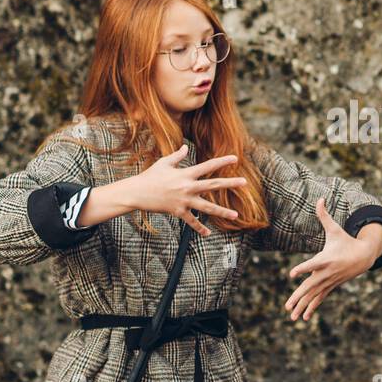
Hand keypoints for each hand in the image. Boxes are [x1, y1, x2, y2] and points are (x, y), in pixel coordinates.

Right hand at [130, 146, 246, 237]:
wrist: (137, 192)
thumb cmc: (150, 176)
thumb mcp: (164, 163)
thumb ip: (178, 156)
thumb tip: (185, 147)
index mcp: (185, 174)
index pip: (208, 166)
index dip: (222, 161)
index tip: (235, 158)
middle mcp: (187, 187)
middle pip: (213, 185)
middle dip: (230, 183)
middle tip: (245, 182)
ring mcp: (184, 201)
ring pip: (207, 207)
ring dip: (223, 211)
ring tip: (236, 215)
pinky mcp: (178, 212)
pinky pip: (192, 222)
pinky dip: (200, 228)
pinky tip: (209, 234)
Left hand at [284, 198, 379, 320]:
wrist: (364, 256)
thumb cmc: (345, 241)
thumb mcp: (335, 229)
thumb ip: (324, 215)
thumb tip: (320, 198)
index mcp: (326, 259)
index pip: (312, 264)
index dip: (302, 268)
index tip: (292, 274)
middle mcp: (326, 273)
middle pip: (309, 286)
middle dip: (298, 296)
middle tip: (287, 306)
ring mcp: (328, 282)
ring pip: (313, 296)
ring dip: (302, 306)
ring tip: (291, 316)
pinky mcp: (330, 286)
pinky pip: (319, 299)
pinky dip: (311, 308)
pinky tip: (303, 317)